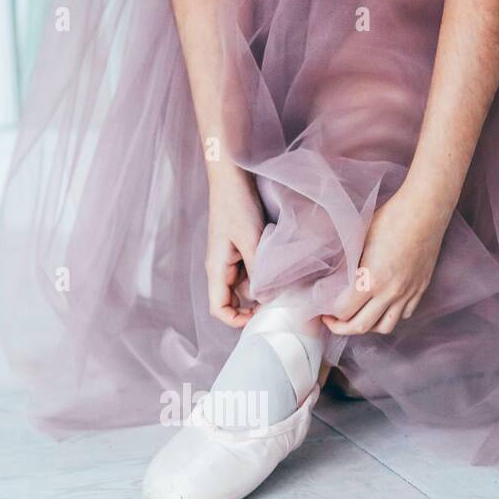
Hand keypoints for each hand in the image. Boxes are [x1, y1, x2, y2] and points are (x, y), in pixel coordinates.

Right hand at [205, 168, 264, 327]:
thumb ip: (258, 272)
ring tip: (282, 287)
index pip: (219, 308)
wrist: (232, 177)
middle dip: (253, 307)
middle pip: (233, 301)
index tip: (259, 318)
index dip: (236, 320)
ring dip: (261, 289)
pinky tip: (277, 270)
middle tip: (277, 305)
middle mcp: (220, 268)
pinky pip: (249, 271)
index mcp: (216, 269)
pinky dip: (262, 275)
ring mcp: (230, 259)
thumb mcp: (250, 240)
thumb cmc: (236, 205)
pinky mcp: (239, 249)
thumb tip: (267, 299)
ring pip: (244, 286)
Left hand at [323, 194, 445, 334]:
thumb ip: (348, 264)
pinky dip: (391, 316)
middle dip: (342, 328)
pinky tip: (382, 306)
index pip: (345, 311)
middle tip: (333, 321)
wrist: (425, 209)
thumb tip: (334, 279)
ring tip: (358, 317)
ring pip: (385, 326)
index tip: (323, 310)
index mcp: (372, 279)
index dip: (330, 315)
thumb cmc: (391, 217)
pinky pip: (404, 314)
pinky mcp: (420, 288)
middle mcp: (391, 292)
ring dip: (368, 327)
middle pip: (361, 326)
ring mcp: (408, 292)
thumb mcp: (360, 239)